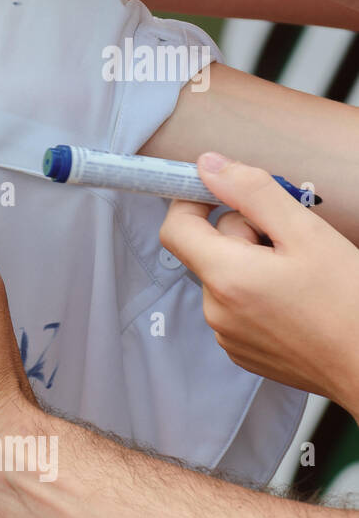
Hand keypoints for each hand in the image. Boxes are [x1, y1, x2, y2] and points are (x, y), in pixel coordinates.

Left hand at [160, 153, 358, 409]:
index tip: (225, 192)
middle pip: (208, 250)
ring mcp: (227, 335)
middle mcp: (215, 310)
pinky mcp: (242, 351)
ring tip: (302, 275)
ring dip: (254, 265)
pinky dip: (259, 294)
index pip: (175, 228)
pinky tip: (298, 301)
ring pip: (225, 277)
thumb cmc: (351, 302)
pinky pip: (237, 306)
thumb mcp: (307, 233)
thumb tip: (208, 166)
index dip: (193, 202)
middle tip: (293, 241)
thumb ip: (252, 193)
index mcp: (225, 278)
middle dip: (244, 234)